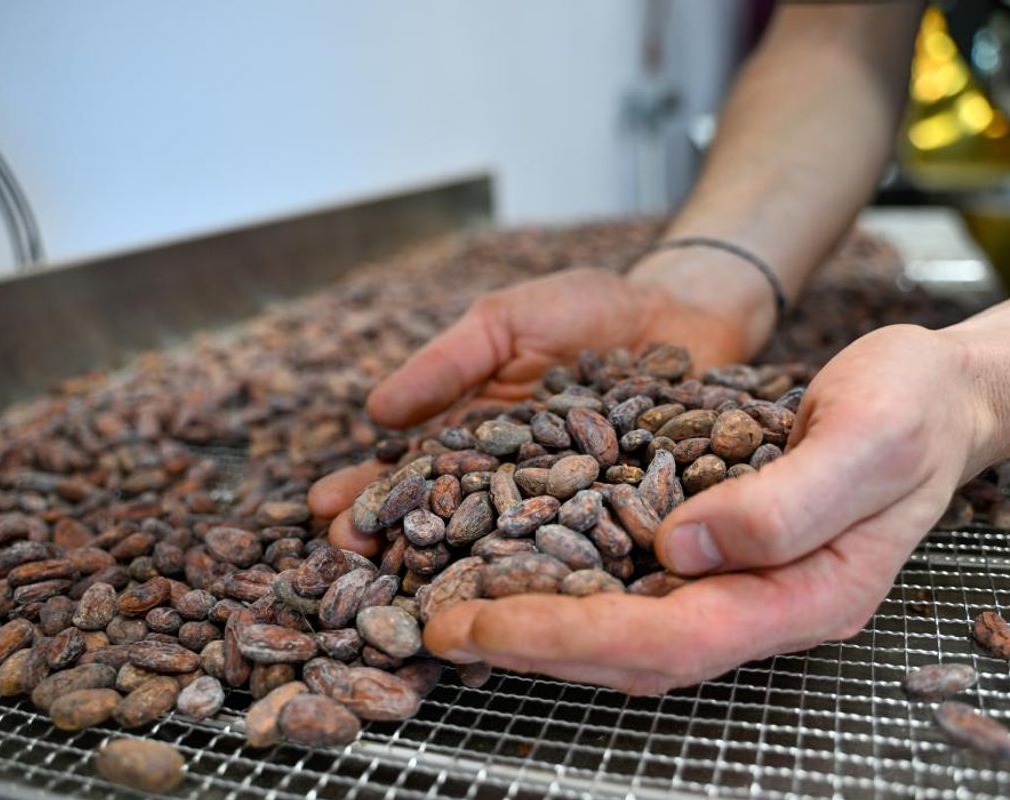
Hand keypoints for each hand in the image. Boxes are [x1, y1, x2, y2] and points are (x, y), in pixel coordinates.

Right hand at [308, 265, 772, 552]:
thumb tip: (376, 410)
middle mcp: (516, 484)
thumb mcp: (507, 322)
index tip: (324, 512)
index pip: (414, 473)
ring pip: (507, 551)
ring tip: (413, 598)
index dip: (370, 493)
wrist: (684, 315)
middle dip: (397, 547)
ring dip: (460, 576)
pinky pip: (584, 554)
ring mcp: (568, 508)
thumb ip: (450, 362)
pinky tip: (519, 607)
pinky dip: (551, 580)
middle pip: (449, 526)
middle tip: (349, 569)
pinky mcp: (623, 521)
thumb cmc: (589, 312)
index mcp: (480, 440)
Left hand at [421, 325, 992, 692]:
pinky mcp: (716, 550)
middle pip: (633, 652)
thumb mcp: (870, 437)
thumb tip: (680, 549)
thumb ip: (788, 502)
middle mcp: (763, 605)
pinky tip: (514, 566)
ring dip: (538, 626)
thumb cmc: (912, 407)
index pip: (672, 642)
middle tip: (437, 629)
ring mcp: (739, 583)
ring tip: (454, 608)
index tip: (482, 627)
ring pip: (624, 629)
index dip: (572, 642)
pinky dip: (567, 584)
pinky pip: (632, 584)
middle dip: (532, 647)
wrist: (934, 392)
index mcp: (806, 596)